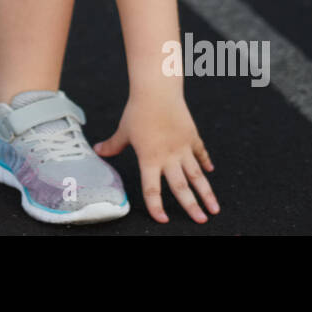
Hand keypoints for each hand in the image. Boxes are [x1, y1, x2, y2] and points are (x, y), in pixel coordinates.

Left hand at [92, 92, 218, 223]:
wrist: (157, 90)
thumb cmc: (137, 110)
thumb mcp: (123, 130)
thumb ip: (113, 145)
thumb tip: (97, 150)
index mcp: (149, 159)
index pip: (152, 189)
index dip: (156, 206)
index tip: (162, 219)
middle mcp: (168, 157)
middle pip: (181, 187)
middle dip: (192, 206)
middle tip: (201, 221)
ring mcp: (183, 147)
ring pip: (197, 175)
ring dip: (206, 192)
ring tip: (214, 209)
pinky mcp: (192, 136)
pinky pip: (200, 153)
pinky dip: (205, 163)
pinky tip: (210, 172)